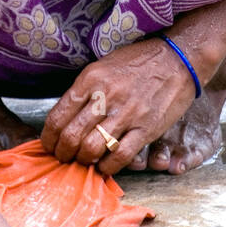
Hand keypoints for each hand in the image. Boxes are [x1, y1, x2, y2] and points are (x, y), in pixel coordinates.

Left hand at [41, 38, 197, 174]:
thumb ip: (84, 90)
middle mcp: (105, 96)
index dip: (49, 137)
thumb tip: (65, 117)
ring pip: (92, 148)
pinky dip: (108, 167)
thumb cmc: (137, 62)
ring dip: (83, 160)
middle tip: (63, 157)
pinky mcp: (146, 128)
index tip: (49, 145)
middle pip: (72, 135)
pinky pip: (120, 155)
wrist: (176, 59)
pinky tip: (104, 166)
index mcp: (91, 78)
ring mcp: (127, 113)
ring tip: (82, 161)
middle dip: (63, 152)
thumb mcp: (103, 66)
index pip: (59, 115)